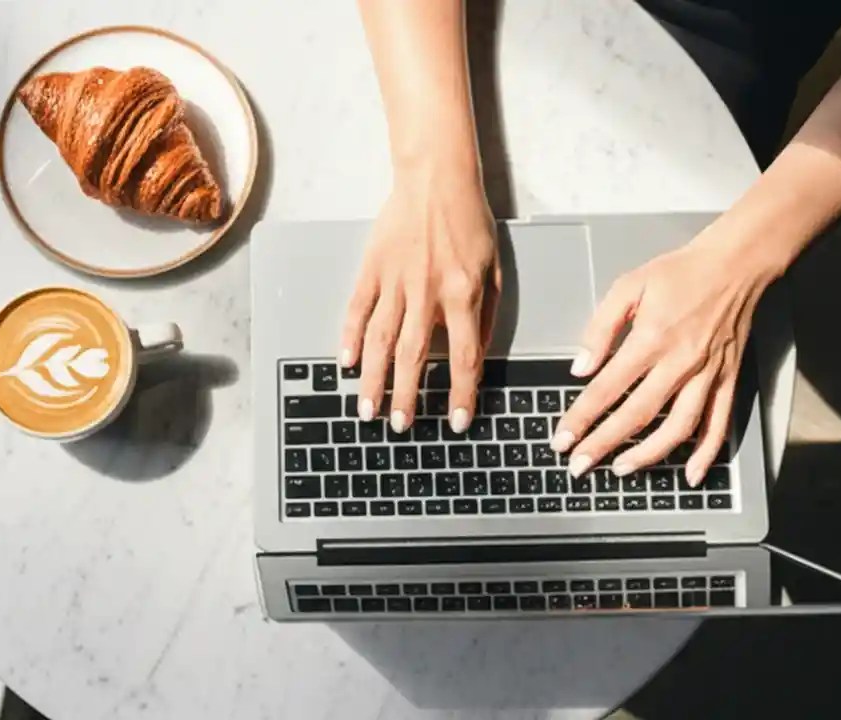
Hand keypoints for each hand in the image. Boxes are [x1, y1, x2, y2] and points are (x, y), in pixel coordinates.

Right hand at [340, 172, 500, 432]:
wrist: (436, 178)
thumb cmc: (469, 221)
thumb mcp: (494, 267)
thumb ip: (488, 313)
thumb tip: (478, 354)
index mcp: (463, 293)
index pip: (463, 356)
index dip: (460, 393)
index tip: (455, 421)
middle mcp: (427, 292)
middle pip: (414, 356)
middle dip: (407, 396)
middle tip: (400, 425)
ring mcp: (396, 280)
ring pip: (381, 339)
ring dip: (374, 378)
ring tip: (367, 408)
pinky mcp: (373, 268)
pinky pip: (358, 308)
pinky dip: (350, 337)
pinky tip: (346, 362)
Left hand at [552, 225, 778, 485]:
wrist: (736, 263)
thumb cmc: (680, 273)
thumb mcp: (628, 286)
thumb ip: (600, 328)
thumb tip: (580, 368)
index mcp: (651, 339)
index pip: (607, 388)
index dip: (581, 418)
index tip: (562, 439)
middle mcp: (680, 362)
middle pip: (637, 415)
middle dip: (604, 445)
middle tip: (579, 466)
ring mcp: (707, 374)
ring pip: (678, 427)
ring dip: (649, 454)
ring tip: (621, 470)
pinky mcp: (728, 379)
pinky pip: (719, 423)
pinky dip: (707, 452)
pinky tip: (693, 475)